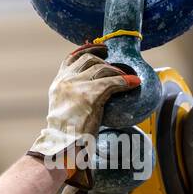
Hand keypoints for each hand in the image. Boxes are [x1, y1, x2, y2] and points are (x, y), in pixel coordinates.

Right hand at [28, 44, 138, 166]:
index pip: (72, 58)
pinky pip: (112, 82)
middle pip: (89, 61)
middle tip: (117, 67)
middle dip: (105, 61)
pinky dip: (125, 81)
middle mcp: (66, 81)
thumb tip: (92, 87)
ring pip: (102, 69)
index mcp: (58, 83)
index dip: (87, 50)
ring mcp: (77, 87)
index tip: (100, 48)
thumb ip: (74, 94)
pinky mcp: (91, 95)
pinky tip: (134, 83)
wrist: (63, 145)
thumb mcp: (64, 107)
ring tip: (127, 78)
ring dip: (117, 72)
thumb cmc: (66, 132)